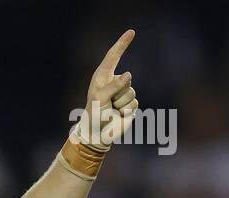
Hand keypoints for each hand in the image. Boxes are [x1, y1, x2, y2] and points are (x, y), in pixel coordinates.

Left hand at [76, 28, 138, 150]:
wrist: (98, 134)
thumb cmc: (94, 115)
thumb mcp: (99, 98)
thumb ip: (113, 85)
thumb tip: (129, 75)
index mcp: (103, 76)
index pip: (114, 56)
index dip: (122, 44)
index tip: (131, 32)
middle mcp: (115, 82)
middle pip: (126, 79)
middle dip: (118, 92)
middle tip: (107, 103)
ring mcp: (123, 92)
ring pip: (131, 92)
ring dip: (121, 104)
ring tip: (112, 110)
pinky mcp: (130, 104)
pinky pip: (134, 103)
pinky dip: (125, 111)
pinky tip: (118, 115)